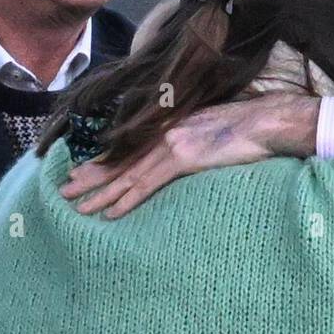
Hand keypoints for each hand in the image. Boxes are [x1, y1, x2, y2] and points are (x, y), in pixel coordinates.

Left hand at [59, 94, 319, 218]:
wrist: (267, 121)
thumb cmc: (250, 125)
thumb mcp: (214, 126)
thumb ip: (194, 136)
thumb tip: (189, 150)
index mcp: (171, 124)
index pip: (131, 146)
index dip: (105, 160)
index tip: (83, 171)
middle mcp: (165, 132)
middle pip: (121, 159)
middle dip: (91, 176)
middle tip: (65, 190)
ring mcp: (171, 144)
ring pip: (127, 174)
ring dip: (100, 193)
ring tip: (76, 206)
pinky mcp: (182, 158)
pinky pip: (147, 185)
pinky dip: (126, 200)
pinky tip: (110, 213)